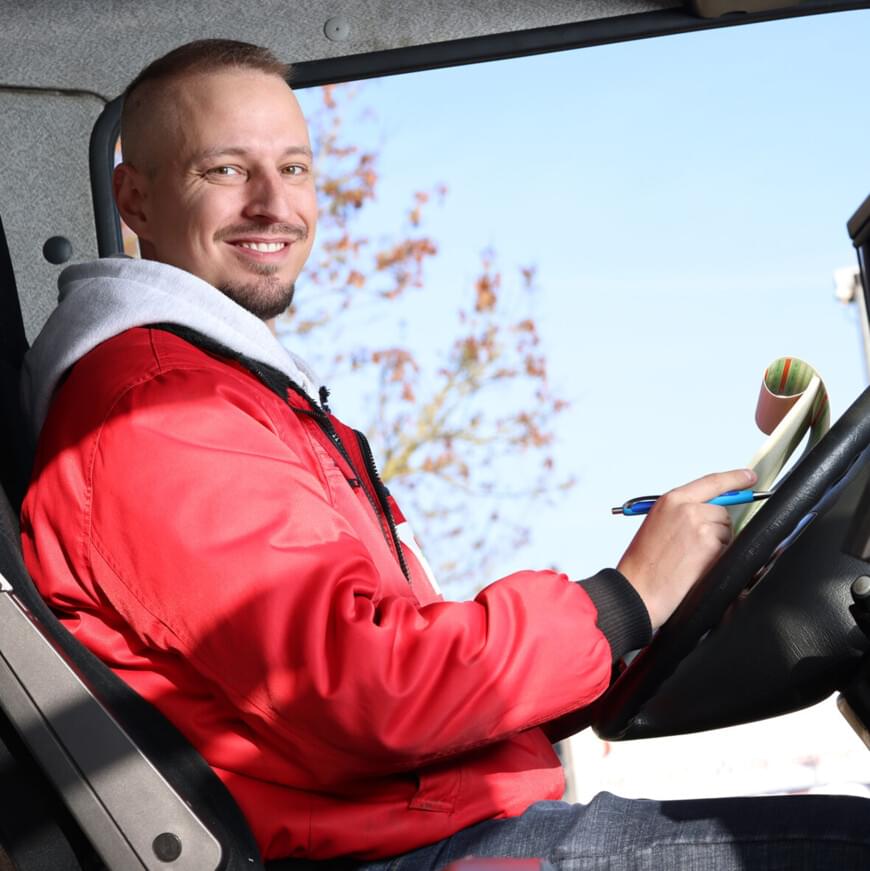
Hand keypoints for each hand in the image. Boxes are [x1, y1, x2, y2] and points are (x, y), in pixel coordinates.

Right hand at [616, 468, 756, 630]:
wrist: (639, 588)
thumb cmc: (643, 562)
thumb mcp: (657, 524)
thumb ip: (682, 512)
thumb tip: (709, 512)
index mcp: (671, 500)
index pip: (712, 482)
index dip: (734, 478)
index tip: (748, 476)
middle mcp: (686, 509)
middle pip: (722, 510)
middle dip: (716, 526)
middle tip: (695, 545)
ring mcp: (699, 525)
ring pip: (726, 530)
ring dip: (716, 543)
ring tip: (690, 557)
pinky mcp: (710, 544)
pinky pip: (727, 546)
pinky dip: (717, 556)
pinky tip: (696, 564)